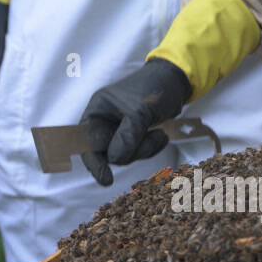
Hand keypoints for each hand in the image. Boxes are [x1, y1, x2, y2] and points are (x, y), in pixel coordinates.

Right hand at [80, 58, 191, 185]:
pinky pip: (138, 152)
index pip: (87, 143)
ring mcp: (119, 131)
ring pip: (126, 156)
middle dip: (132, 151)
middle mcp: (105, 122)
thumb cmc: (154, 88)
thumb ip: (127, 135)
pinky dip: (151, 148)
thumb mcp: (141, 111)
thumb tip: (115, 159)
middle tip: (150, 137)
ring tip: (159, 134)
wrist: (175, 82)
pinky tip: (161, 135)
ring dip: (145, 149)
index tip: (106, 180)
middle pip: (109, 153)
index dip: (94, 163)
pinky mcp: (134, 137)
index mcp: (98, 111)